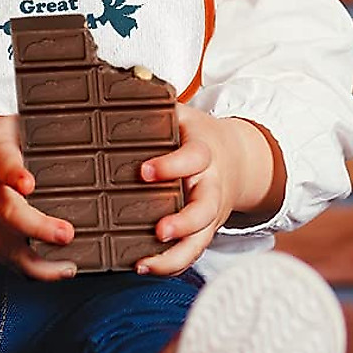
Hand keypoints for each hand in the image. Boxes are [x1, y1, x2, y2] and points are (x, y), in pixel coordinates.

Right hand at [0, 117, 76, 280]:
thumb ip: (37, 129)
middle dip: (37, 227)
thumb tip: (75, 123)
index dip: (15, 174)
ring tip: (68, 268)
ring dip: (38, 263)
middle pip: (7, 213)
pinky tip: (57, 272)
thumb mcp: (6, 128)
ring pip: (7, 247)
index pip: (2, 164)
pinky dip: (31, 271)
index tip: (28, 182)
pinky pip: (7, 260)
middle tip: (66, 233)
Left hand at [133, 106, 269, 276]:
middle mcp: (211, 186)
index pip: (194, 158)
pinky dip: (172, 265)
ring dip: (175, 256)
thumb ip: (156, 106)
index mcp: (204, 153)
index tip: (143, 171)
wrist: (236, 160)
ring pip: (200, 240)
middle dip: (184, 222)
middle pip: (205, 209)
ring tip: (144, 264)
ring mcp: (209, 213)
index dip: (172, 165)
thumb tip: (116, 84)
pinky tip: (144, 268)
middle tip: (159, 230)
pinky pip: (191, 253)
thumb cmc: (196, 136)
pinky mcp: (203, 232)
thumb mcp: (183, 116)